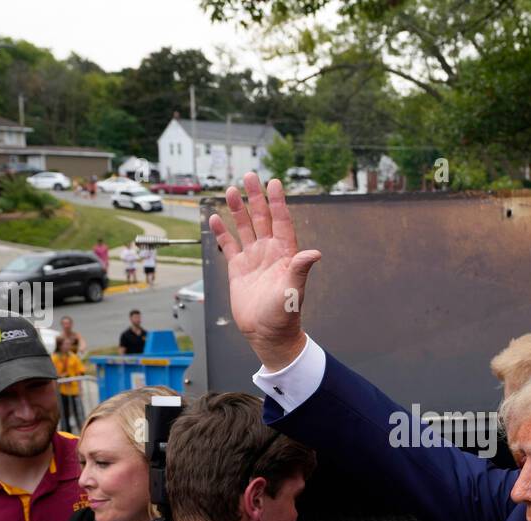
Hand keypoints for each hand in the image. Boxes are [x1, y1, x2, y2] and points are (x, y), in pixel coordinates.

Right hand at [208, 172, 321, 370]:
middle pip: (262, 218)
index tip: (274, 183)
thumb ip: (301, 269)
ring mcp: (254, 260)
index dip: (278, 203)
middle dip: (256, 197)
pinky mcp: (238, 270)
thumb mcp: (293, 291)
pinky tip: (215, 218)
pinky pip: (229, 246)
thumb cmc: (284, 315)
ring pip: (245, 228)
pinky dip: (222, 233)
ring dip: (238, 210)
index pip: (282, 222)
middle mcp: (269, 253)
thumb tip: (315, 253)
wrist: (268, 335)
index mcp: (285, 254)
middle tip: (249, 176)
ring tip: (230, 191)